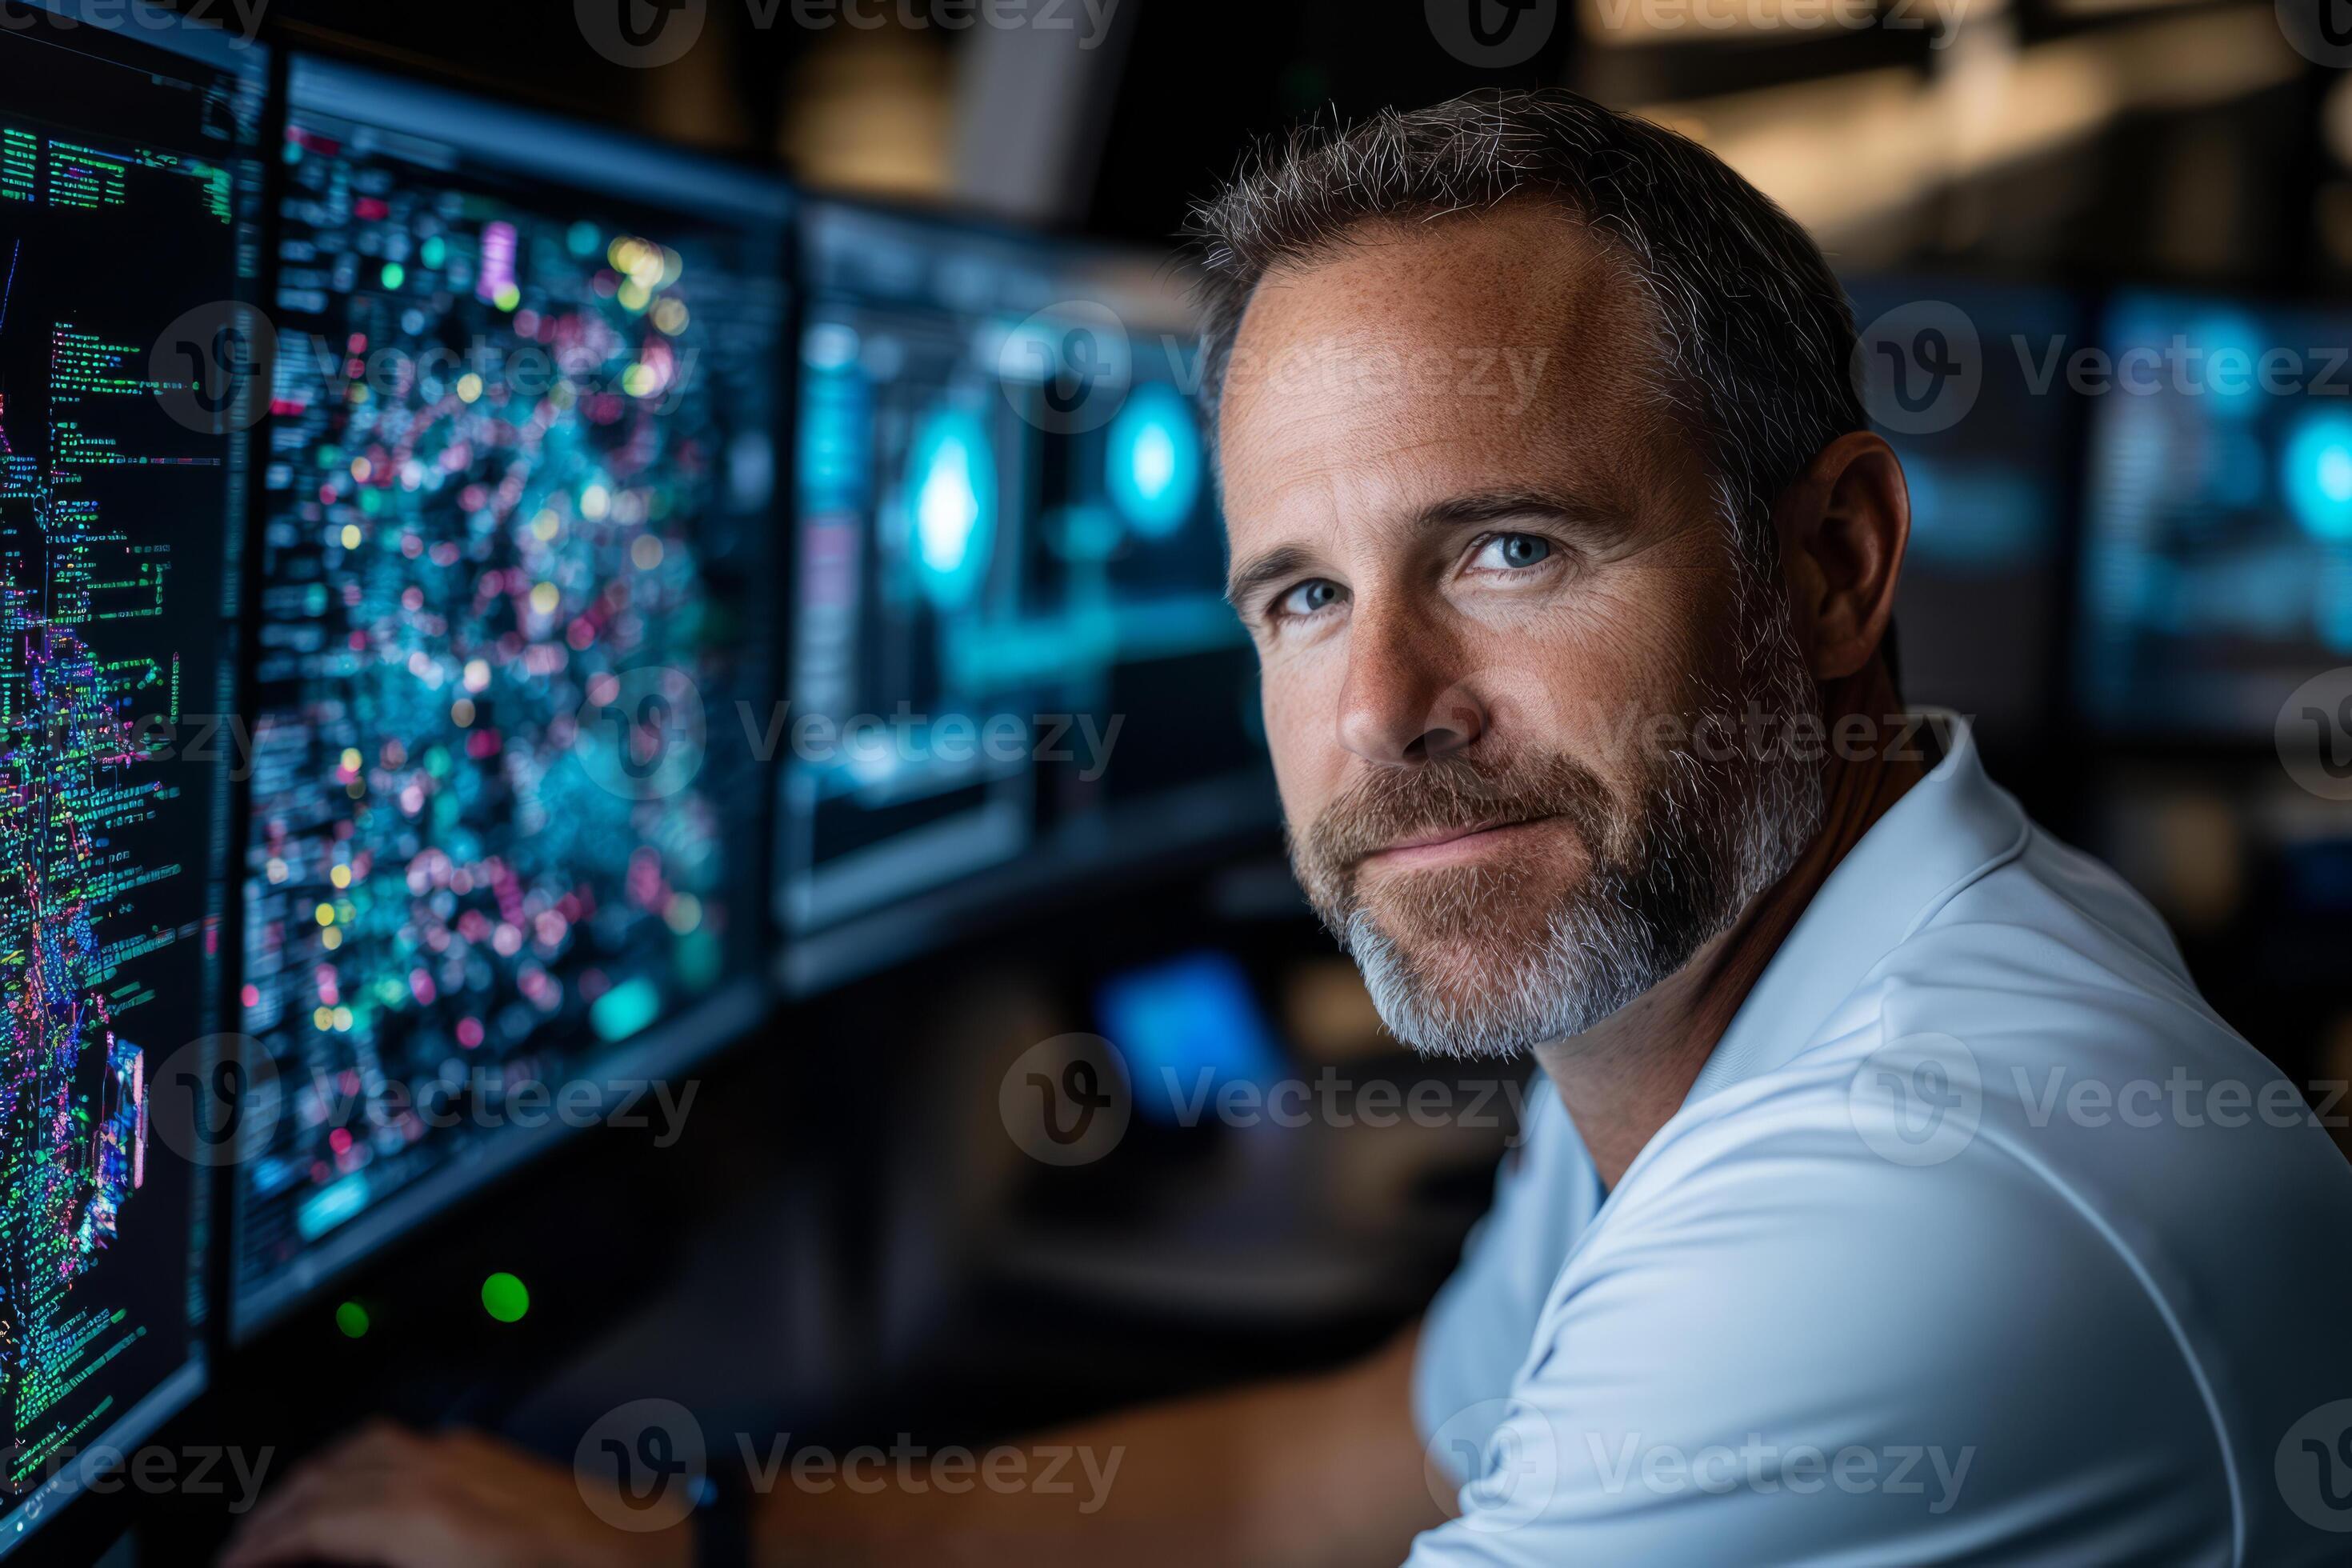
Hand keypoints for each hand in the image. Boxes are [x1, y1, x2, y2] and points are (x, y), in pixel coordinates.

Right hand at [219, 1419, 692, 1567]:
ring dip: (306, 1483)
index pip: (312, 1522)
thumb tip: (332, 1561)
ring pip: (356, 1450)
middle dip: (269, 1515)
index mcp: (428, 1521)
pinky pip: (394, 1443)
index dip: (258, 1547)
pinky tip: (343, 1493)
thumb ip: (387, 1562)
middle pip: (325, 1478)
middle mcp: (440, 1473)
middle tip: (235, 1554)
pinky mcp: (484, 1453)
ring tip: (275, 1524)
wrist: (660, 1553)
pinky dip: (350, 1464)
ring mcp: (464, 1454)